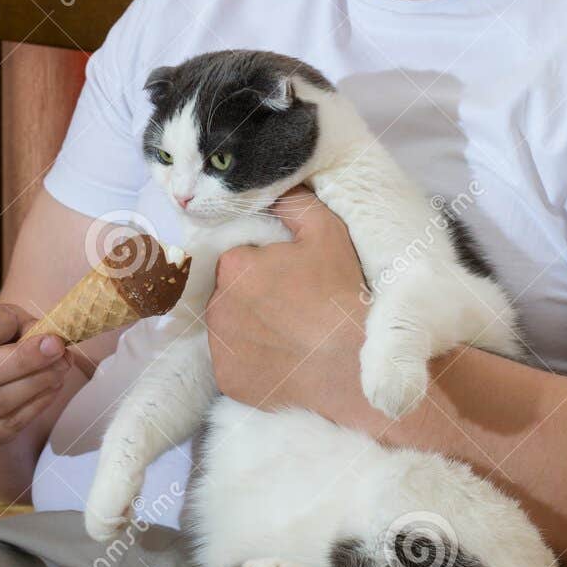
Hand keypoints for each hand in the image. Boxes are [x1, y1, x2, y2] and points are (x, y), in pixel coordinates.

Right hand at [0, 305, 70, 444]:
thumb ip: (15, 321)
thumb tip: (46, 335)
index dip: (1, 326)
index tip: (25, 321)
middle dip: (25, 359)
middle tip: (56, 345)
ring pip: (0, 401)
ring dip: (38, 381)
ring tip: (63, 363)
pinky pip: (12, 422)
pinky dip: (39, 402)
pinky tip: (54, 384)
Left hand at [204, 183, 369, 413]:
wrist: (351, 367)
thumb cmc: (339, 295)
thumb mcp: (327, 233)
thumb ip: (295, 202)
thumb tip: (280, 186)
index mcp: (233, 265)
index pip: (239, 257)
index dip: (265, 264)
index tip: (290, 277)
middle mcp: (215, 304)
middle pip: (230, 291)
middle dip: (254, 294)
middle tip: (293, 305)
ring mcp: (219, 347)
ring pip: (230, 326)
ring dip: (250, 326)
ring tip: (289, 333)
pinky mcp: (226, 380)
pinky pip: (234, 363)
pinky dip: (251, 360)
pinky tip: (282, 358)